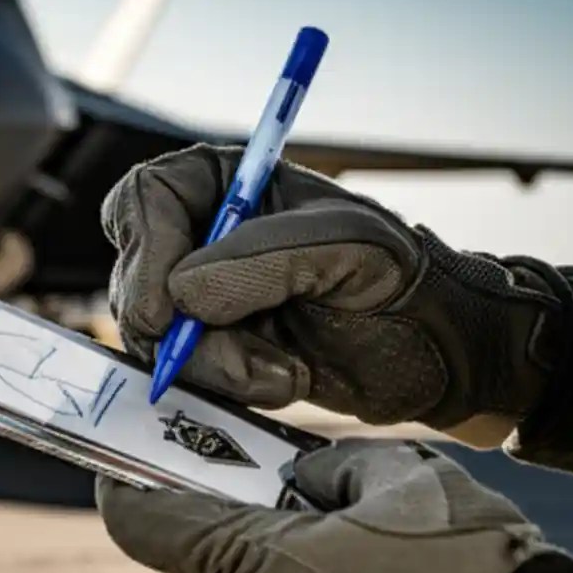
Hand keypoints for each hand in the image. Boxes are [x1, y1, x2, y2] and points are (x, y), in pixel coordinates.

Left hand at [96, 439, 551, 572]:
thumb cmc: (473, 572)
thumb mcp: (400, 478)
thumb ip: (326, 466)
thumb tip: (303, 477)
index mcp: (253, 564)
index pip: (139, 519)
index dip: (123, 481)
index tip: (123, 457)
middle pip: (209, 554)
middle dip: (248, 522)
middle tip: (310, 505)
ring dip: (287, 571)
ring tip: (366, 565)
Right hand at [100, 144, 566, 434]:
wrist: (436, 355)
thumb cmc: (405, 285)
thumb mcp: (348, 251)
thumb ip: (261, 261)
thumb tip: (181, 294)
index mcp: (226, 185)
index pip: (144, 200)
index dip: (145, 253)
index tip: (170, 310)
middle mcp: (200, 236)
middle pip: (136, 278)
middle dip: (184, 332)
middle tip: (248, 359)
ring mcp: (199, 296)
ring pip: (152, 336)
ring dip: (215, 367)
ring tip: (285, 371)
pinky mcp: (207, 348)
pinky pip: (179, 372)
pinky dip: (225, 388)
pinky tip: (281, 379)